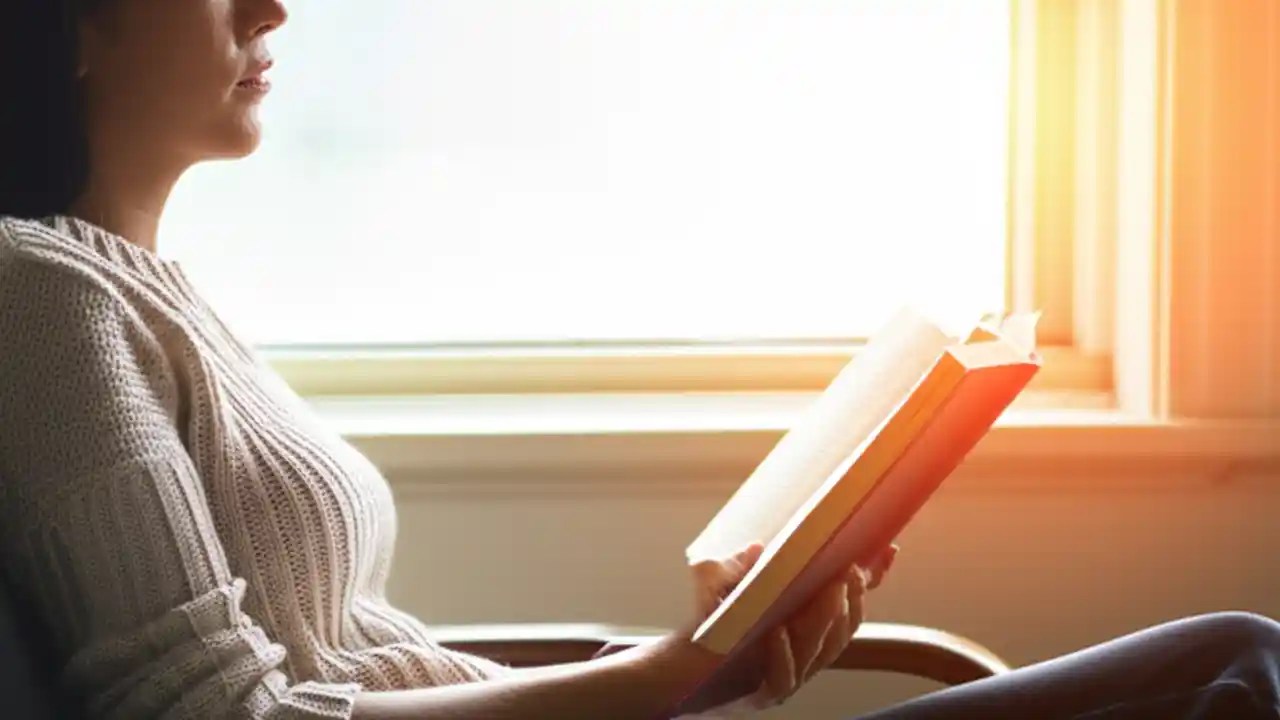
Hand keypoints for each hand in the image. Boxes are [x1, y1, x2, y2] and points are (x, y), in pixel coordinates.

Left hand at [654, 541, 898, 715]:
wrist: (671, 668)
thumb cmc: (704, 625)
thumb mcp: (726, 583)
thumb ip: (746, 567)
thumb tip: (762, 546)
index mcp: (804, 629)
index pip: (846, 604)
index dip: (870, 580)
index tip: (887, 549)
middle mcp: (802, 657)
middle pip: (843, 631)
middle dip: (853, 599)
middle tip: (850, 569)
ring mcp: (784, 678)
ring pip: (820, 653)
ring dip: (827, 619)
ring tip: (832, 588)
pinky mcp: (758, 695)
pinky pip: (781, 678)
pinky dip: (784, 654)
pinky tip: (779, 631)